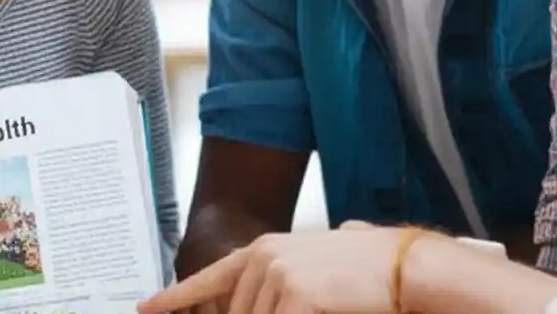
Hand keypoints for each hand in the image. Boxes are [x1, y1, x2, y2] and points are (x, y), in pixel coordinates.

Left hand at [139, 224, 407, 313]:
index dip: (177, 296)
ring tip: (317, 305)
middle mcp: (264, 258)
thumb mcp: (320, 263)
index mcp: (266, 249)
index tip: (147, 308)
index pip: (210, 277)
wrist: (409, 268)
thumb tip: (287, 292)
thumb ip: (294, 273)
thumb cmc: (374, 267)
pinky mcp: (294, 297)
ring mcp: (277, 276)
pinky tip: (314, 312)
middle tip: (300, 308)